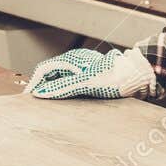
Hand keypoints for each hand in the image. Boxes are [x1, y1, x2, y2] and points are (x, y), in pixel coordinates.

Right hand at [24, 47, 156, 99]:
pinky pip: (72, 84)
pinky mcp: (91, 76)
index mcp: (71, 60)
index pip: (44, 70)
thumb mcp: (85, 84)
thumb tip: (40, 94)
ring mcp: (84, 68)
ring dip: (53, 90)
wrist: (137, 76)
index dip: (34, 83)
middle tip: (35, 104)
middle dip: (42, 87)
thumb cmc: (113, 78)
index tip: (28, 97)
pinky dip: (65, 92)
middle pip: (51, 75)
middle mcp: (76, 62)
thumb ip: (62, 88)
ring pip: (62, 79)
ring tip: (48, 105)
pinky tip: (66, 102)